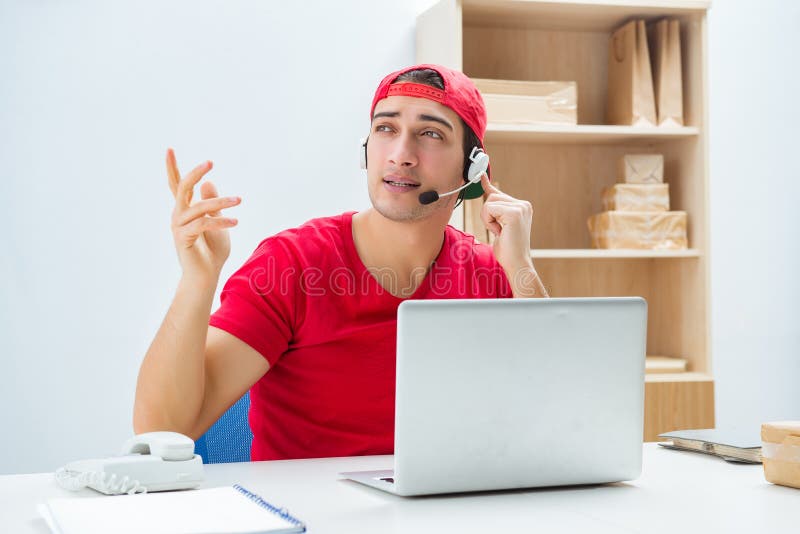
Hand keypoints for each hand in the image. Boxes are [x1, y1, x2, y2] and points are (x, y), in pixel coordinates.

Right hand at [166, 148, 240, 280]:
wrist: (206, 275)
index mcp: (185, 209)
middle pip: (183, 188)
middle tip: (211, 162)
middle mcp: (178, 215)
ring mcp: (178, 227)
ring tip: (240, 200)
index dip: (172, 167)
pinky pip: (203, 224)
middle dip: (195, 173)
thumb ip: (213, 204)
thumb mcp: (217, 222)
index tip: (169, 149)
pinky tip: (236, 221)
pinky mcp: (183, 238)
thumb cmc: (212, 249)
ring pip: (198, 207)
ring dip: (221, 202)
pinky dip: (220, 221)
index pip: (176, 185)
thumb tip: (208, 183)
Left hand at [480, 173, 533, 272]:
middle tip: (498, 230)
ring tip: (500, 231)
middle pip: (492, 197)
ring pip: (489, 202)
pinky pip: (489, 209)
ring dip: (488, 219)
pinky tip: (500, 232)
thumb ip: (495, 210)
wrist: (517, 263)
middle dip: (488, 215)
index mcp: (522, 207)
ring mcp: (520, 207)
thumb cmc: (508, 249)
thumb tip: (488, 192)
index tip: (481, 175)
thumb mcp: (499, 225)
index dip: (487, 186)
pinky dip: (489, 222)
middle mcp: (524, 204)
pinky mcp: (514, 213)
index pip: (499, 194)